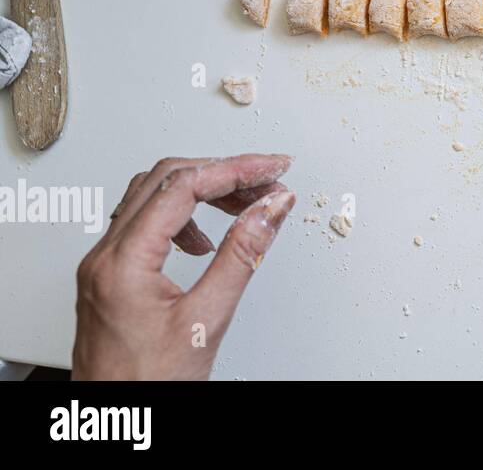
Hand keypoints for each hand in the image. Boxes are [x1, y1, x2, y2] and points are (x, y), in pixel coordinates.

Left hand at [72, 154, 294, 379]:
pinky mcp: (110, 276)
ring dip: (202, 190)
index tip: (272, 169)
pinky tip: (204, 238)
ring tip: (245, 202)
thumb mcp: (207, 319)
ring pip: (151, 196)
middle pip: (165, 180)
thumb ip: (242, 255)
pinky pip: (142, 223)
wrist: (116, 421)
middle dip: (222, 173)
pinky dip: (181, 215)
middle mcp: (104, 257)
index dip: (235, 170)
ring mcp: (103, 265)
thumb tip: (271, 208)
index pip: (182, 186)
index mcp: (123, 263)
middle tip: (268, 180)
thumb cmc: (147, 386)